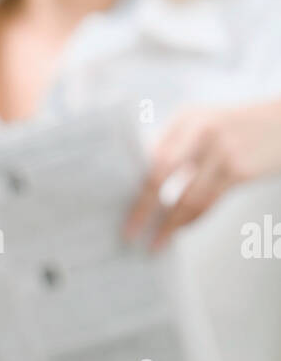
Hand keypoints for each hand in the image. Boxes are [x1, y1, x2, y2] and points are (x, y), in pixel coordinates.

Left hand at [125, 99, 280, 249]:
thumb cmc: (238, 129)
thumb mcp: (204, 125)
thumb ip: (176, 147)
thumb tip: (143, 182)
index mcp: (186, 118)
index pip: (152, 155)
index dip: (135, 185)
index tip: (122, 208)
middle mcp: (201, 130)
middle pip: (162, 173)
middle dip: (143, 208)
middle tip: (130, 232)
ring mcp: (222, 150)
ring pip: (187, 196)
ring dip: (169, 225)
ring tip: (156, 243)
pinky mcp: (239, 170)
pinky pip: (208, 202)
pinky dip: (192, 219)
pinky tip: (180, 229)